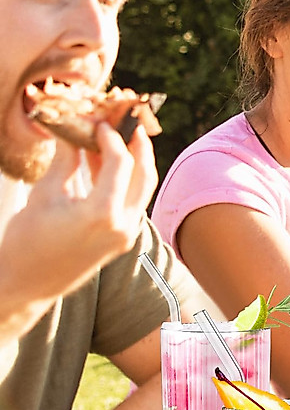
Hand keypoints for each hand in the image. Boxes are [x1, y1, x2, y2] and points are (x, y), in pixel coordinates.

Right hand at [2, 125, 156, 304]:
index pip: (120, 162)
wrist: (25, 286)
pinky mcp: (124, 239)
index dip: (112, 137)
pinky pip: (133, 201)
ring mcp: (127, 234)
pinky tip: (106, 164)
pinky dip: (126, 180)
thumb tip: (74, 132)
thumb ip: (67, 161)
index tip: (101, 123)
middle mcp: (122, 225)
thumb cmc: (26, 242)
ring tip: (119, 138)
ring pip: (143, 188)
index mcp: (102, 213)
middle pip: (144, 173)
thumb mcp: (44, 194)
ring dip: (135, 161)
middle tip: (129, 123)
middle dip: (138, 145)